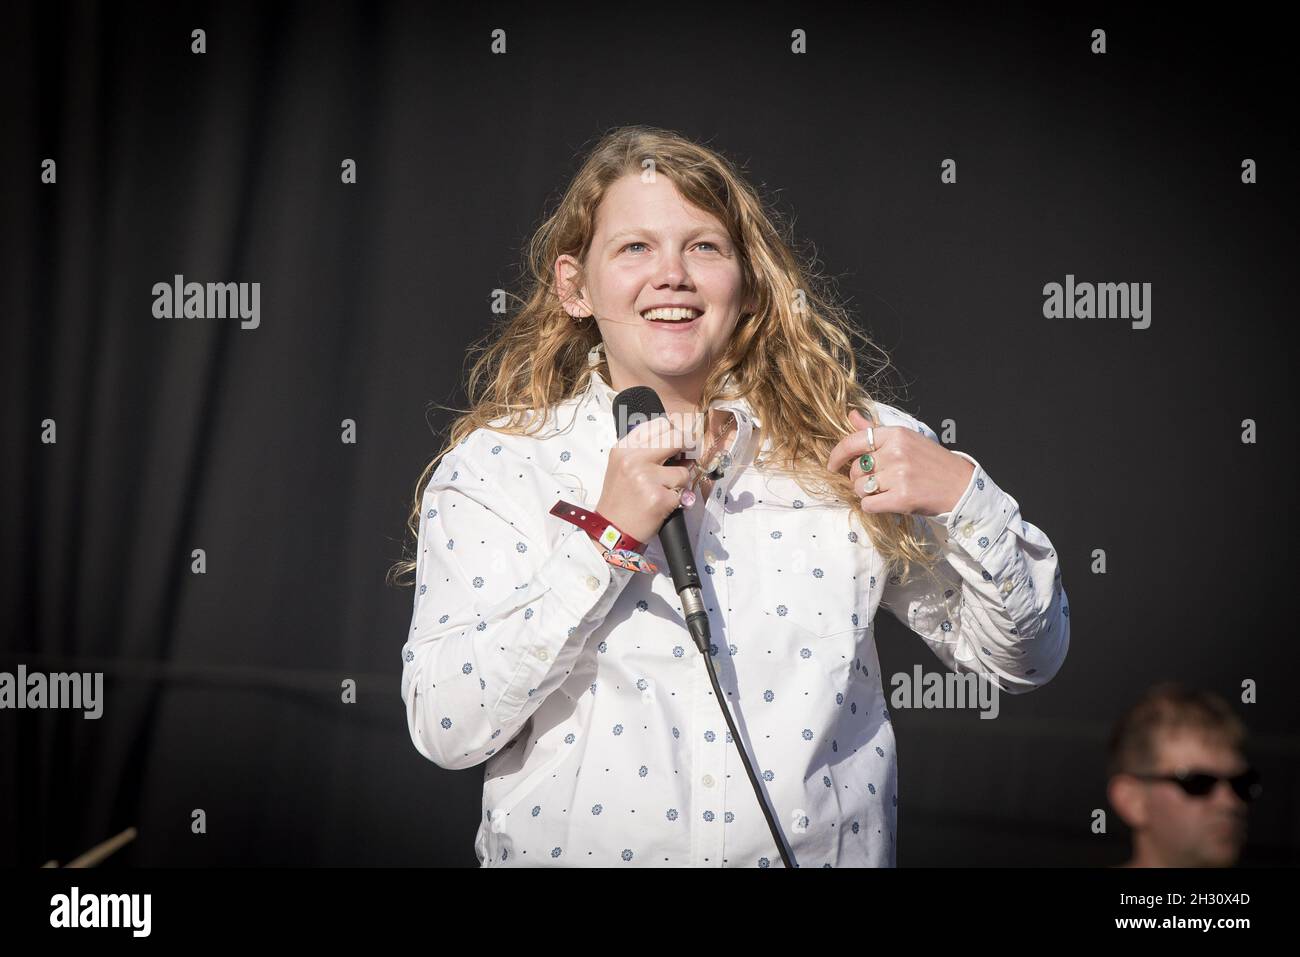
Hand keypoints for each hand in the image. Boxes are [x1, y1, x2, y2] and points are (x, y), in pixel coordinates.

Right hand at [595, 415, 692, 543]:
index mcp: (624, 447)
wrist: (611, 530)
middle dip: (687, 449)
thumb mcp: (623, 465)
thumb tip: (682, 440)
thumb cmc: (620, 498)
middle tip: (684, 461)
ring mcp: (646, 478)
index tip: (680, 442)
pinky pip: (683, 493)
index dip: (676, 432)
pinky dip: (677, 500)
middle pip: (677, 438)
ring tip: (662, 490)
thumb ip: (647, 449)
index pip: (661, 424)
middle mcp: (634, 459)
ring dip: (679, 482)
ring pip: (684, 471)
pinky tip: (661, 504)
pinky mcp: (659, 497)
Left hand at [825, 409, 974, 516]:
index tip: (832, 465)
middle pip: (855, 470)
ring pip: (860, 489)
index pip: (853, 442)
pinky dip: (874, 507)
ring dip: (867, 494)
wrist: (961, 487)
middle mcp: (896, 452)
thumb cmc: (932, 464)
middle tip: (878, 483)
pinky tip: (888, 503)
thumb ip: (875, 431)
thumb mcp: (907, 440)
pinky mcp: (902, 498)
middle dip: (859, 480)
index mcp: (896, 434)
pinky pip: (869, 505)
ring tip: (886, 492)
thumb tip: (851, 415)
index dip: (837, 455)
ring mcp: (899, 475)